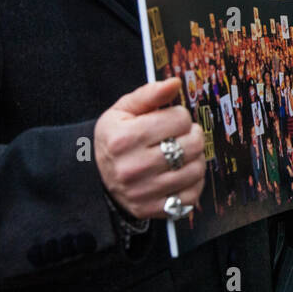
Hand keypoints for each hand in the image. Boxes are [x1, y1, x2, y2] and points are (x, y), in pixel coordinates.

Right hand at [95, 78, 205, 219]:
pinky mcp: (152, 209)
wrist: (96, 176)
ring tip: (182, 153)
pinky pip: (193, 194)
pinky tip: (182, 172)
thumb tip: (175, 82)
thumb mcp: (122, 111)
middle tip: (182, 135)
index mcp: (124, 138)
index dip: (179, 116)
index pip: (179, 119)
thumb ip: (149, 94)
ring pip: (196, 169)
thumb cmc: (115, 139)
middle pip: (192, 144)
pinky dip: (194, 181)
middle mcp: (132, 167)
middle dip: (192, 135)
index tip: (171, 120)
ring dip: (195, 158)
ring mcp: (143, 192)